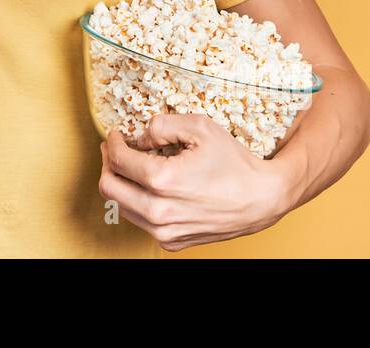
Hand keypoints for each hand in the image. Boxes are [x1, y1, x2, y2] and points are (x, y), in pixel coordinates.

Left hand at [98, 112, 298, 251]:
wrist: (262, 199)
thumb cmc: (234, 163)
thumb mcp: (200, 127)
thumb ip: (161, 125)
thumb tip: (138, 136)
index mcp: (162, 180)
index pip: (117, 160)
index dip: (112, 143)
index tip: (116, 135)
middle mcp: (159, 211)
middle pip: (109, 187)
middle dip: (107, 163)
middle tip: (114, 149)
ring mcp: (165, 231)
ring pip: (121, 207)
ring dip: (121, 184)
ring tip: (134, 167)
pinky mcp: (172, 242)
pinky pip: (142, 222)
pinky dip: (139, 204)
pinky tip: (153, 188)